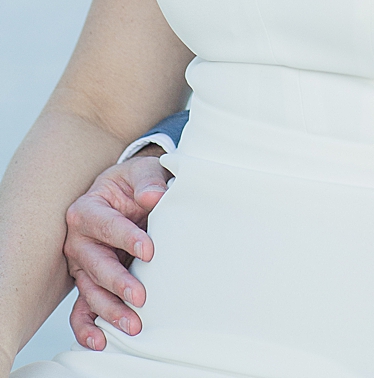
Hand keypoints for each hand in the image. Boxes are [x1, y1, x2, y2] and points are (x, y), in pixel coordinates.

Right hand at [64, 153, 170, 348]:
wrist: (128, 193)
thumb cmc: (135, 183)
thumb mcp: (143, 172)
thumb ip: (149, 181)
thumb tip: (155, 196)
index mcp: (87, 211)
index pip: (107, 226)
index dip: (127, 238)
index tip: (150, 251)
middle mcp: (79, 241)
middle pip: (96, 265)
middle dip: (118, 283)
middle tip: (141, 297)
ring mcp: (82, 264)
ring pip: (90, 291)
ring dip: (110, 309)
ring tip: (133, 324)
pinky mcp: (89, 281)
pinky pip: (82, 307)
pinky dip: (87, 326)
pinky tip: (100, 340)